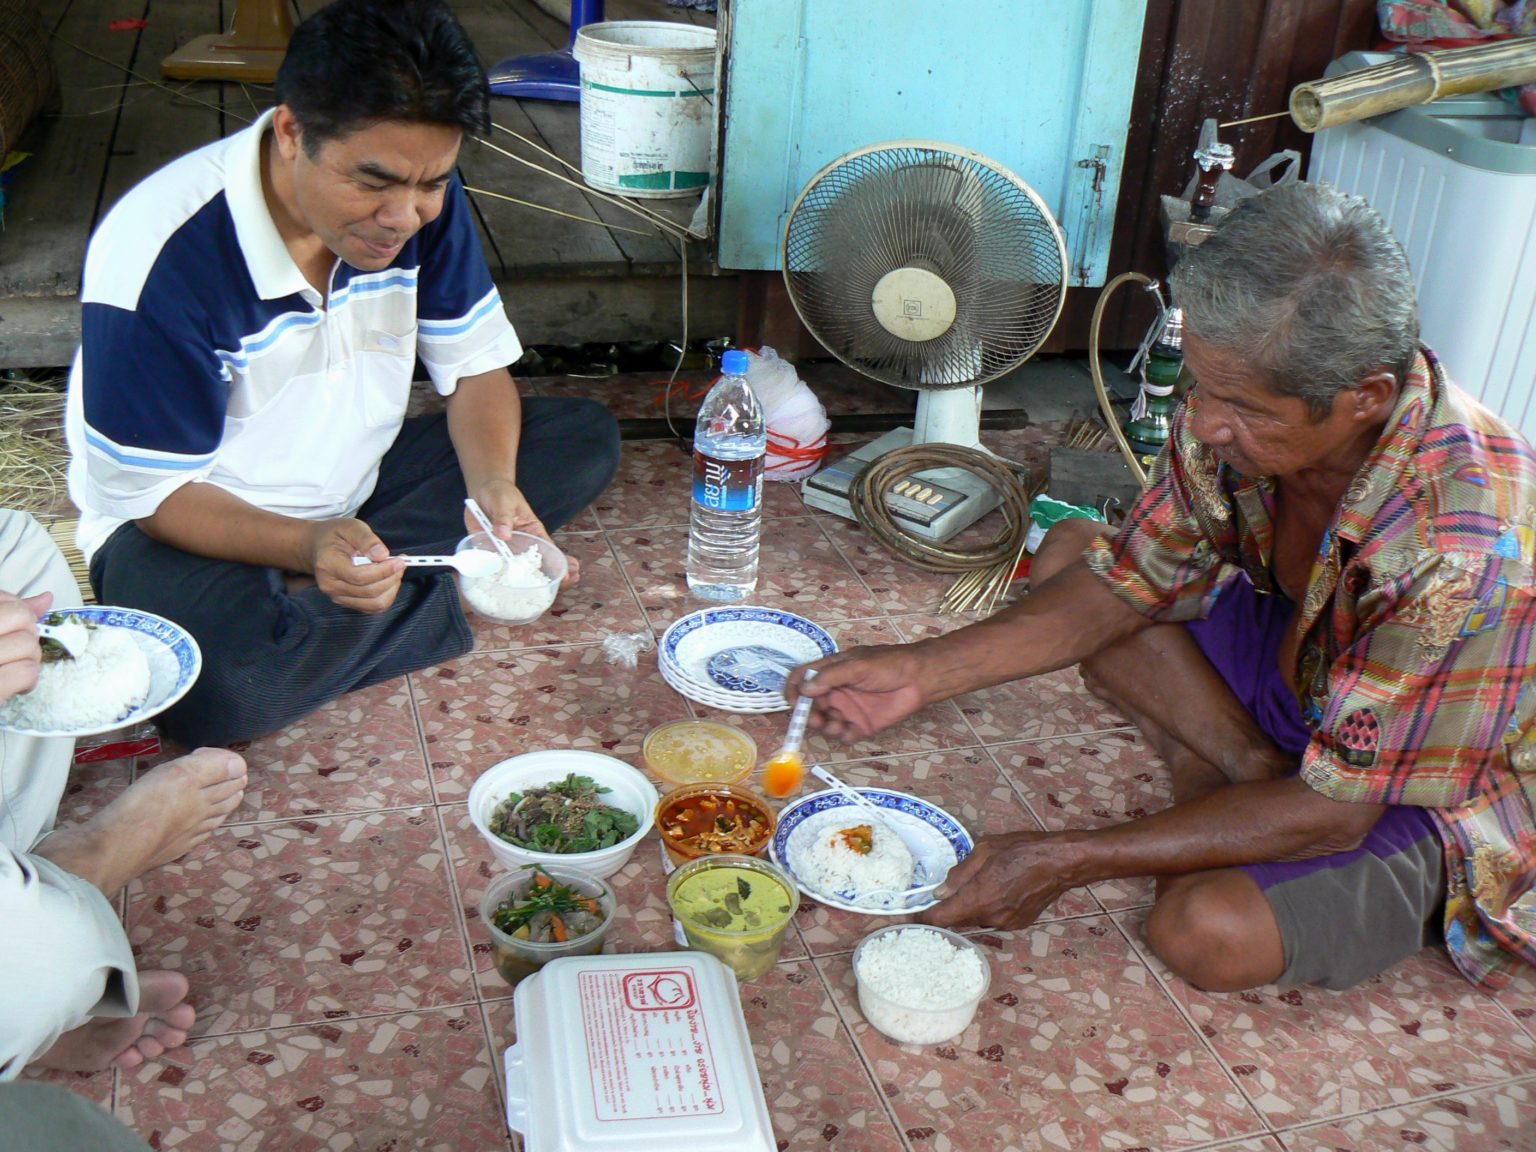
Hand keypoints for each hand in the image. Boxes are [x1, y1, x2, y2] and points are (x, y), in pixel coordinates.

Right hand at [0, 590, 50, 703]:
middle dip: (26, 635)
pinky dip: (27, 681)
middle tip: (12, 652)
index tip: (8, 628)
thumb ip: (8, 612)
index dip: (17, 611)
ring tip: (10, 670)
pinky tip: (14, 686)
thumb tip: (46, 598)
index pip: (4, 599)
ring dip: (28, 660)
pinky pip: (26, 671)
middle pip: (22, 617)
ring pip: (28, 644)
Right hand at [306, 518, 403, 613]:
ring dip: (392, 587)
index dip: (384, 570)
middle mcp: (330, 586)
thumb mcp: (350, 526)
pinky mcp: (347, 603)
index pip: (359, 576)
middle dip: (391, 577)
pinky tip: (388, 579)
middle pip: (369, 592)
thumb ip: (366, 539)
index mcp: (328, 565)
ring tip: (395, 570)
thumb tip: (382, 555)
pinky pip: (374, 607)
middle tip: (400, 562)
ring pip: (375, 603)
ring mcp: (338, 597)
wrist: (318, 547)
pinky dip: (388, 594)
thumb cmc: (336, 535)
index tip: (400, 560)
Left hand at [467, 479, 579, 585]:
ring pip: (518, 570)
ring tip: (540, 594)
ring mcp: (507, 551)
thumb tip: (503, 533)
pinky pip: (495, 568)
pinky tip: (504, 589)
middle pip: (538, 563)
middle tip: (566, 584)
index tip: (569, 572)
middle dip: (552, 575)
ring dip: (526, 582)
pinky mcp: (490, 553)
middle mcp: (522, 544)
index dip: (558, 561)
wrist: (480, 492)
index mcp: (532, 531)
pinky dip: (498, 579)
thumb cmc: (499, 493)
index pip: (548, 548)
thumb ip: (503, 516)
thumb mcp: (504, 501)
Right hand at [788, 644, 931, 740]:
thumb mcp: (856, 665)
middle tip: (816, 719)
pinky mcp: (861, 724)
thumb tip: (804, 690)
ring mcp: (848, 708)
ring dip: (826, 727)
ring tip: (837, 725)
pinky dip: (844, 735)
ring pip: (826, 722)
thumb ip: (829, 677)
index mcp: (831, 671)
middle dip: (808, 714)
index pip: (801, 679)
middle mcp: (836, 691)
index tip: (793, 703)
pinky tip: (852, 730)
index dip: (793, 691)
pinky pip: (845, 735)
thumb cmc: (888, 664)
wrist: (919, 679)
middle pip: (810, 706)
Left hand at [916, 829, 1074, 932]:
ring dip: (969, 905)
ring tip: (978, 882)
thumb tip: (940, 892)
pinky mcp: (1018, 923)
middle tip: (941, 892)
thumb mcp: (984, 850)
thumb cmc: (1023, 849)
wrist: (1061, 862)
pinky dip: (987, 906)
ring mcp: (1006, 923)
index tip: (905, 919)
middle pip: (957, 920)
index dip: (920, 919)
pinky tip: (997, 888)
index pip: (941, 918)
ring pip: (976, 918)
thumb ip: (959, 874)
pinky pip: (993, 917)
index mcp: (979, 898)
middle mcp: (991, 916)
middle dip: (948, 908)